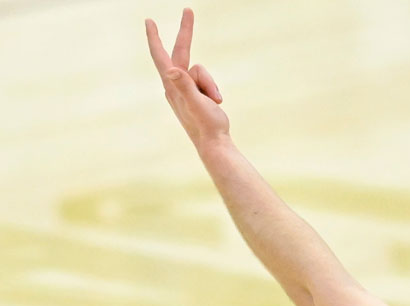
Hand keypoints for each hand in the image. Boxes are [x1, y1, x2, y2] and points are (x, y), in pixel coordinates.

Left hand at [146, 8, 228, 144]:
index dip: (155, 37)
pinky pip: (206, 82)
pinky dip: (213, 90)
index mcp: (172, 84)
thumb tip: (171, 70)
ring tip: (215, 102)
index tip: (149, 20)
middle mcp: (175, 84)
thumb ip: (184, 86)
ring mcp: (184, 89)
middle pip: (181, 53)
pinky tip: (214, 104)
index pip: (161, 55)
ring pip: (201, 72)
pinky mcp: (194, 94)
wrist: (213, 143)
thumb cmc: (206, 124)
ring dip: (212, 85)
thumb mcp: (196, 103)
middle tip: (188, 10)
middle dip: (186, 33)